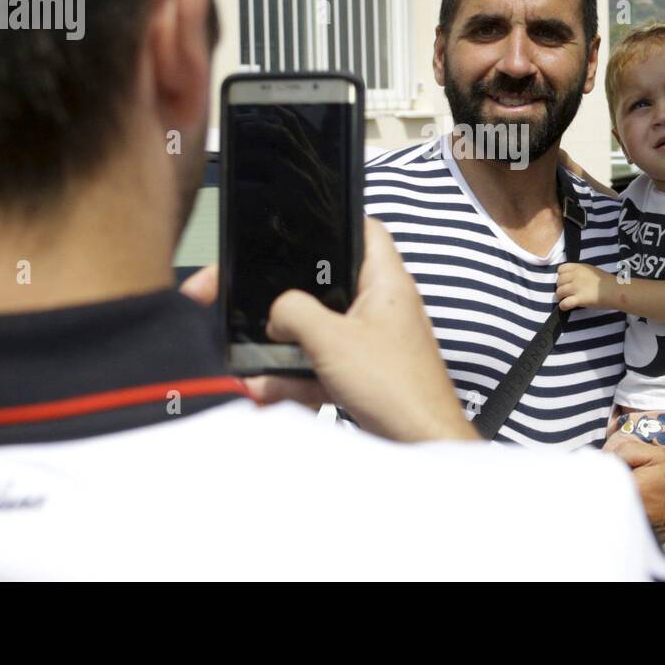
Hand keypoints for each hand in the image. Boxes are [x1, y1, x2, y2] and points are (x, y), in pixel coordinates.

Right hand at [179, 220, 477, 443]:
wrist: (420, 445)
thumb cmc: (396, 388)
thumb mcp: (332, 340)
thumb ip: (294, 312)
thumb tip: (275, 312)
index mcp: (384, 281)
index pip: (364, 229)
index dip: (332, 219)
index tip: (294, 224)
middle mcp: (380, 305)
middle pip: (324, 284)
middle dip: (283, 299)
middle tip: (244, 298)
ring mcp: (371, 341)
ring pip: (316, 331)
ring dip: (281, 349)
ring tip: (248, 362)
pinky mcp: (363, 374)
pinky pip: (320, 366)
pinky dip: (294, 378)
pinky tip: (265, 392)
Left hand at [555, 262, 614, 311]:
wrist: (615, 290)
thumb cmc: (607, 281)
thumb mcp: (592, 270)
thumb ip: (580, 272)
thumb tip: (572, 278)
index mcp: (579, 267)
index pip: (561, 269)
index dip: (561, 276)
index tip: (566, 281)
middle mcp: (575, 276)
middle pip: (558, 281)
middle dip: (561, 287)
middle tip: (567, 292)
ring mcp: (576, 287)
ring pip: (559, 292)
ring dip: (561, 297)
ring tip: (567, 299)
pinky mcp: (579, 299)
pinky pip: (564, 303)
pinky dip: (563, 306)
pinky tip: (567, 307)